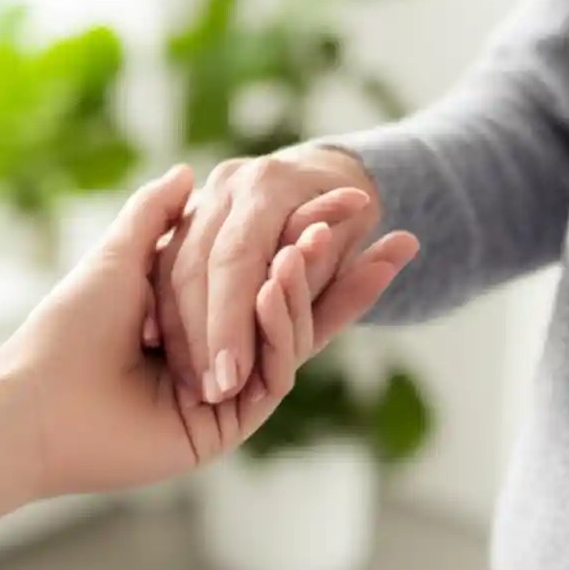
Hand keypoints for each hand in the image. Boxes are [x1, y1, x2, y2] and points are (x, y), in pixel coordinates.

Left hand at [0, 165, 325, 496]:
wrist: (40, 395)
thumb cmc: (70, 325)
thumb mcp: (121, 256)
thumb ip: (157, 216)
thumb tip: (186, 172)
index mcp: (195, 322)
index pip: (264, 276)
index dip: (304, 240)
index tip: (340, 201)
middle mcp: (218, 358)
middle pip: (292, 306)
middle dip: (335, 262)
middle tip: (371, 213)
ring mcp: (227, 393)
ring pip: (291, 335)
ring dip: (310, 282)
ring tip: (323, 233)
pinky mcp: (229, 423)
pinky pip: (275, 370)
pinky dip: (282, 321)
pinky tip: (282, 277)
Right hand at [155, 145, 419, 402]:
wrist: (325, 176)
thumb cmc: (348, 211)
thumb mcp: (352, 240)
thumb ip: (353, 262)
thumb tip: (407, 244)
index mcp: (270, 182)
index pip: (239, 258)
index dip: (231, 321)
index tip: (232, 382)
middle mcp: (229, 184)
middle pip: (195, 266)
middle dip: (201, 335)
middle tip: (207, 393)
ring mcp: (201, 197)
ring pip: (170, 268)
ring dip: (178, 328)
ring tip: (190, 383)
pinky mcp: (181, 217)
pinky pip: (160, 265)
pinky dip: (163, 308)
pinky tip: (160, 346)